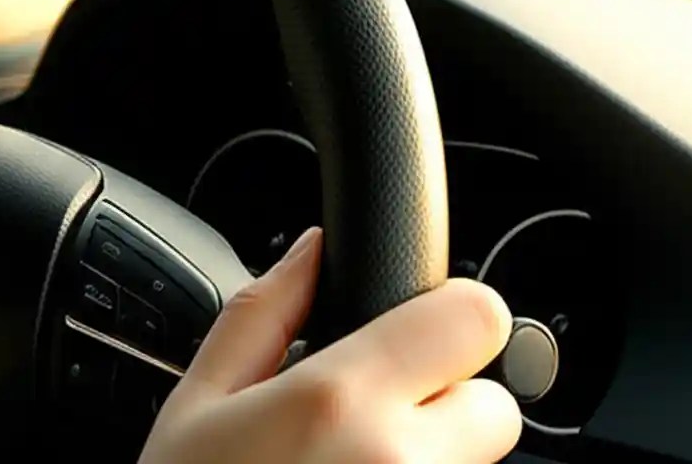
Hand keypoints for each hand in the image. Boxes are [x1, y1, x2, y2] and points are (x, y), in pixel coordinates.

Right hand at [139, 228, 520, 463]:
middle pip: (496, 401)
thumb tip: (311, 250)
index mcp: (339, 402)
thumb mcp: (196, 407)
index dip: (448, 315)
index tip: (415, 330)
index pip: (477, 317)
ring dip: (433, 463)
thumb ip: (261, 315)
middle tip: (373, 424)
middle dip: (447, 403)